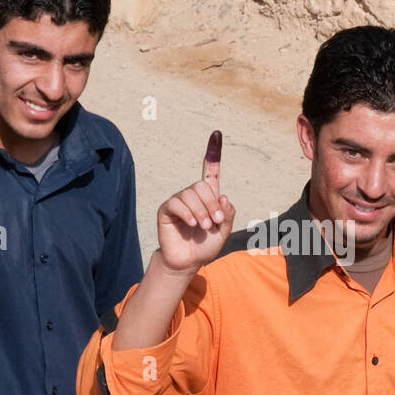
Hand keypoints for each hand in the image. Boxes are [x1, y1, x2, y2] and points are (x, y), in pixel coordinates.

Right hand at [155, 131, 234, 272]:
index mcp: (208, 196)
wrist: (189, 261)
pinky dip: (188, 213)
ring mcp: (178, 201)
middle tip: (215, 221)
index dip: (213, 153)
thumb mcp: (224, 230)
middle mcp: (192, 195)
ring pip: (191, 194)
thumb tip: (222, 196)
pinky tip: (192, 224)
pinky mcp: (166, 209)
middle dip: (212, 204)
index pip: (210, 171)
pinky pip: (177, 203)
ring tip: (204, 227)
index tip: (216, 133)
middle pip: (202, 185)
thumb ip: (227, 213)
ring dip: (202, 212)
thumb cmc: (205, 245)